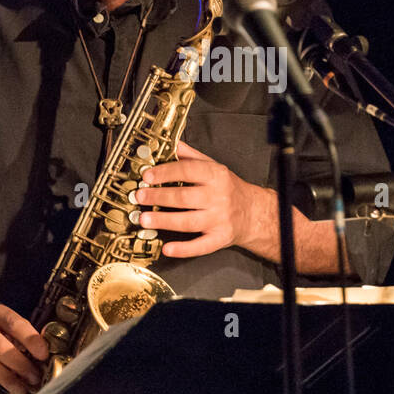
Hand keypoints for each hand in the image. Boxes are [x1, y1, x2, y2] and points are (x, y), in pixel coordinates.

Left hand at [131, 140, 274, 258]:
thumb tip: (171, 144)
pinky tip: (167, 248)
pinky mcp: (219, 238)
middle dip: (159, 197)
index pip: (189, 171)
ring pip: (188, 221)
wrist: (253, 212)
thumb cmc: (229, 189)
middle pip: (185, 197)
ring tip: (144, 219)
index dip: (166, 172)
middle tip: (140, 197)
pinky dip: (183, 249)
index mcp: (216, 176)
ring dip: (164, 221)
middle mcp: (219, 197)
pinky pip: (200, 246)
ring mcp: (219, 219)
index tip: (148, 176)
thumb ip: (191, 156)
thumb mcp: (214, 167)